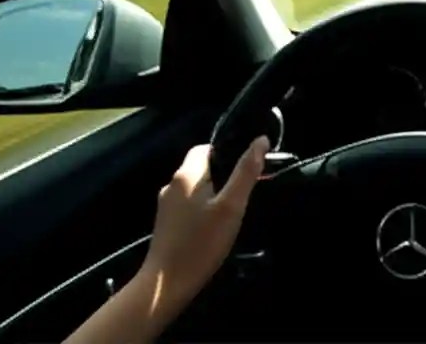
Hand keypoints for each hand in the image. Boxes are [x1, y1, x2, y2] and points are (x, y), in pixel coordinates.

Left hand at [140, 137, 269, 305]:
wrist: (167, 285)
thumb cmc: (201, 243)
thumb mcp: (231, 207)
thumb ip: (246, 172)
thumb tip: (260, 141)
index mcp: (186, 175)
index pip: (206, 148)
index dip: (228, 152)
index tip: (247, 169)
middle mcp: (171, 185)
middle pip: (201, 168)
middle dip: (224, 176)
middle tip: (245, 193)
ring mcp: (166, 206)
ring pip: (196, 189)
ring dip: (215, 194)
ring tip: (233, 212)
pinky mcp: (166, 225)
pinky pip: (189, 206)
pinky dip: (204, 209)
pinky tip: (214, 228)